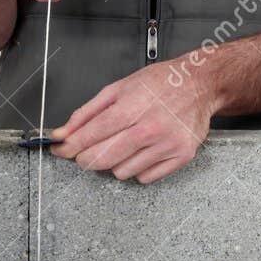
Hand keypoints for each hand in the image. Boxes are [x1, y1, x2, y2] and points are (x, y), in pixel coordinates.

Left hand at [48, 59, 219, 182]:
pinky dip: (138, 168)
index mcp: (131, 107)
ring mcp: (167, 145)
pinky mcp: (181, 156)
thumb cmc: (159, 83)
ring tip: (124, 144)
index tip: (61, 150)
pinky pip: (146, 178)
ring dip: (115, 162)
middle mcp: (150, 128)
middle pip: (103, 158)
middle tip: (86, 151)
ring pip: (122, 172)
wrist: (198, 83)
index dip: (71, 146)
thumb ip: (86, 113)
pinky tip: (142, 151)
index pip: (91, 136)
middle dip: (86, 158)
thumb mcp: (118, 88)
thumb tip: (62, 133)